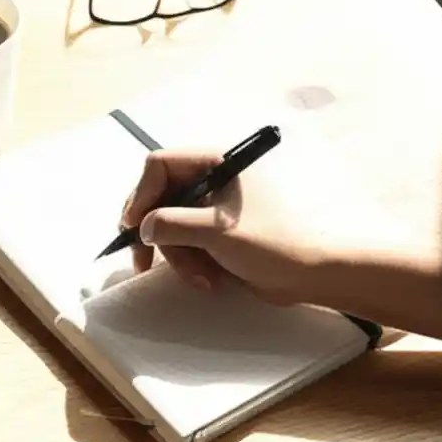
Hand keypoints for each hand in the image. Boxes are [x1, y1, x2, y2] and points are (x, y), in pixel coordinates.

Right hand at [121, 149, 330, 304]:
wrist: (307, 276)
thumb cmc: (271, 244)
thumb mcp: (217, 232)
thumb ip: (172, 224)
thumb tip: (141, 227)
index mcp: (216, 163)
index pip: (160, 165)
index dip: (141, 194)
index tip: (134, 226)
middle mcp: (210, 178)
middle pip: (158, 197)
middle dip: (155, 233)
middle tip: (143, 260)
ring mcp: (210, 206)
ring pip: (166, 224)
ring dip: (176, 255)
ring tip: (199, 277)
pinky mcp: (211, 230)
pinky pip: (181, 241)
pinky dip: (187, 261)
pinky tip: (207, 278)